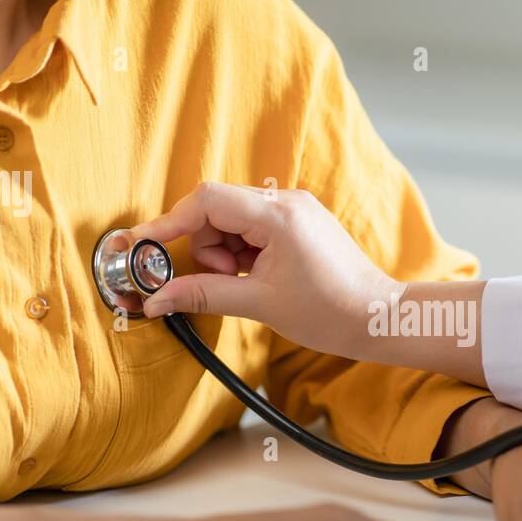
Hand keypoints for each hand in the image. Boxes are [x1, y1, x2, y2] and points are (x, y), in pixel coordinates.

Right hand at [131, 182, 396, 357]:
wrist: (379, 318)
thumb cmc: (331, 312)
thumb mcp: (260, 304)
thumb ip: (204, 294)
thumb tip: (157, 300)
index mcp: (279, 215)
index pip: (206, 201)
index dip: (169, 222)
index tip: (142, 244)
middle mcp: (287, 202)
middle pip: (216, 208)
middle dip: (206, 246)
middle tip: (223, 280)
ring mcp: (295, 210)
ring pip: (232, 220)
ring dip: (224, 253)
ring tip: (248, 284)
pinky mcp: (299, 223)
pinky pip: (252, 228)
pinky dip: (242, 252)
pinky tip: (256, 277)